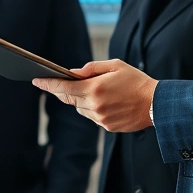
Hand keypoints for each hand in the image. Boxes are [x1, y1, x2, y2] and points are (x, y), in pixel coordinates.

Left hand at [33, 59, 156, 132]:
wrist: (156, 103)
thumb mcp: (115, 65)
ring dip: (81, 100)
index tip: (36, 81)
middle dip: (64, 91)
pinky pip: (92, 116)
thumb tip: (73, 73)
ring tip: (95, 91)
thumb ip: (92, 69)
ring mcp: (100, 118)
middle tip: (58, 84)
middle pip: (70, 99)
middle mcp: (95, 106)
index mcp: (95, 89)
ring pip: (80, 109)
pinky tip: (106, 102)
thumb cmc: (136, 81)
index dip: (48, 85)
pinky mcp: (107, 126)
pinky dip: (92, 108)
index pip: (64, 88)